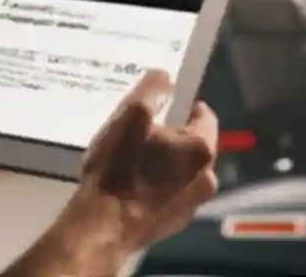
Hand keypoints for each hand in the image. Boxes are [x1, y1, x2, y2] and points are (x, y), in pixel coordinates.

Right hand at [2, 71, 218, 276]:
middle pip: (192, 145)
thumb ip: (152, 90)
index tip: (164, 105)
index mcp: (201, 148)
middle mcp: (205, 177)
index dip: (185, 106)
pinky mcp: (173, 224)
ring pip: (181, 172)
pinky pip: (169, 195)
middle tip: (142, 133)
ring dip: (164, 164)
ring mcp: (191, 205)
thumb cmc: (118, 168)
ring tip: (132, 159)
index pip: (204, 117)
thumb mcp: (131, 115)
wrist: (100, 228)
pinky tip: (131, 186)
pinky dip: (156, 187)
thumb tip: (165, 77)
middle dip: (172, 137)